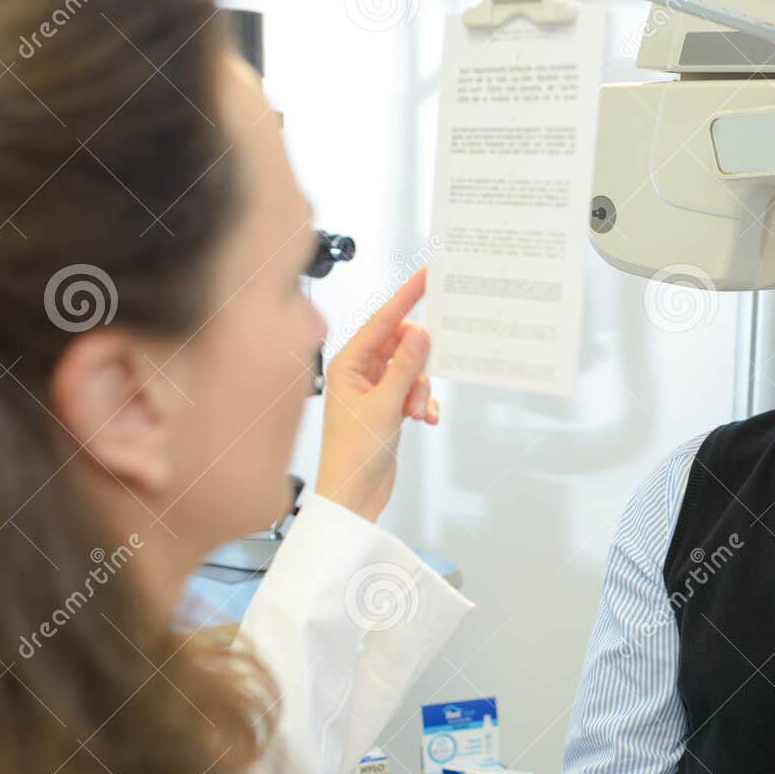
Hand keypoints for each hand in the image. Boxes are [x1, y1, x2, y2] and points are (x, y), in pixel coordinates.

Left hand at [315, 268, 437, 521]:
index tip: (427, 276)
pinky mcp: (387, 406)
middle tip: (421, 382)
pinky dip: (423, 402)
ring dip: (421, 389)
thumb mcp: (384, 406)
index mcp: (347, 363)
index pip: (383, 320)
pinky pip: (414, 391)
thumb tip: (421, 333)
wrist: (352, 496)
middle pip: (402, 345)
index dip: (407, 296)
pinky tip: (423, 419)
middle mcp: (359, 371)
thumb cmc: (352, 455)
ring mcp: (374, 389)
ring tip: (416, 412)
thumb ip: (406, 367)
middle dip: (419, 364)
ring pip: (412, 370)